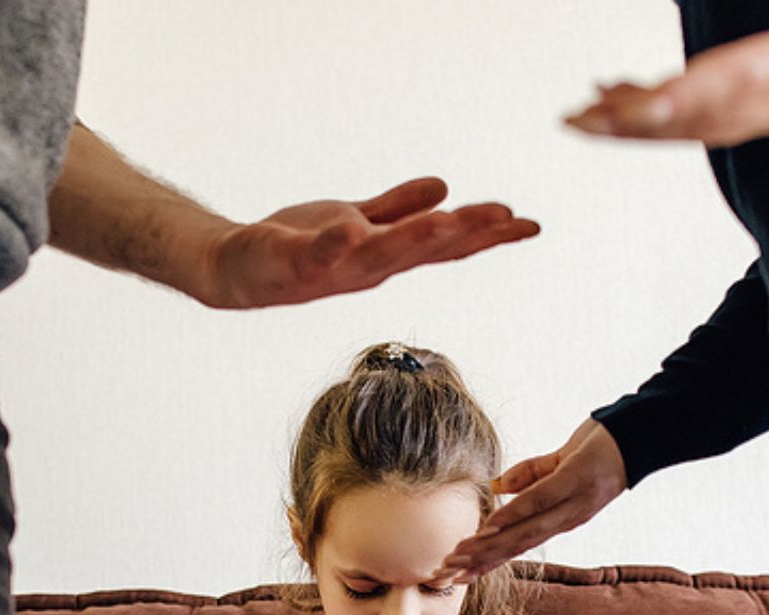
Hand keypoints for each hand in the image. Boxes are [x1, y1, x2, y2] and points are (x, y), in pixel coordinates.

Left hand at [201, 178, 539, 308]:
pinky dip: (332, 243)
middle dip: (466, 235)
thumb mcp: (358, 221)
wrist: (239, 271)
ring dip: (413, 240)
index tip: (530, 225)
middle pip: (424, 250)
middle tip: (506, 219)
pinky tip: (349, 229)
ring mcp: (332, 266)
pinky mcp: (293, 259)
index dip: (489, 235)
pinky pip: (315, 251)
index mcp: (388, 255)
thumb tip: (443, 190)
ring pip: (380, 254)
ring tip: (446, 221)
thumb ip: (399, 208)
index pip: (447, 245)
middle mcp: (369, 266)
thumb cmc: (300, 247)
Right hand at [442, 419, 626, 580]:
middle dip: (481, 561)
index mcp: (561, 518)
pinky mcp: (576, 481)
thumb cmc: (598, 449)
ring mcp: (573, 504)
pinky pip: (539, 502)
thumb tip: (495, 490)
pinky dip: (514, 515)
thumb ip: (526, 477)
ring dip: (491, 546)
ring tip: (462, 556)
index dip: (489, 561)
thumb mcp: (556, 463)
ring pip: (525, 531)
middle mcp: (567, 520)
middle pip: (517, 546)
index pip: (518, 545)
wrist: (638, 435)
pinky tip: (492, 526)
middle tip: (449, 573)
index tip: (459, 576)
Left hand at [563, 0, 768, 146]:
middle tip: (580, 117)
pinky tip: (614, 95)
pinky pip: (709, 119)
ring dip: (636, 124)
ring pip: (704, 125)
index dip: (694, 94)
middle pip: (716, 115)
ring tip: (578, 114)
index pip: (753, 77)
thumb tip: (738, 57)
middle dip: (642, 121)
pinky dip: (658, 111)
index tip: (643, 104)